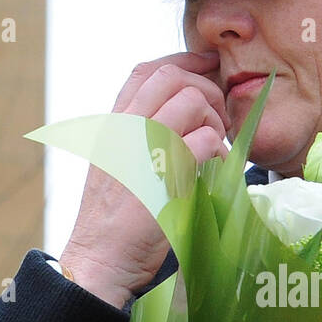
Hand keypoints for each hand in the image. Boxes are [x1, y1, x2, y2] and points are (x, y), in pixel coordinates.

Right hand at [60, 50, 226, 306]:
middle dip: (205, 89)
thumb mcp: (120, 168)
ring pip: (192, 102)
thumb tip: (187, 119)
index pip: (145, 72)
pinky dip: (221, 152)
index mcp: (113, 126)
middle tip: (218, 119)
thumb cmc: (116, 223)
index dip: (181, 61)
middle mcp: (123, 129)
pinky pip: (206, 141)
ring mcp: (142, 148)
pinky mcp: (164, 173)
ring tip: (218, 148)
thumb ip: (143, 140)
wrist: (101, 260)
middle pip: (171, 77)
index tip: (207, 66)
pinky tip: (218, 169)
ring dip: (216, 121)